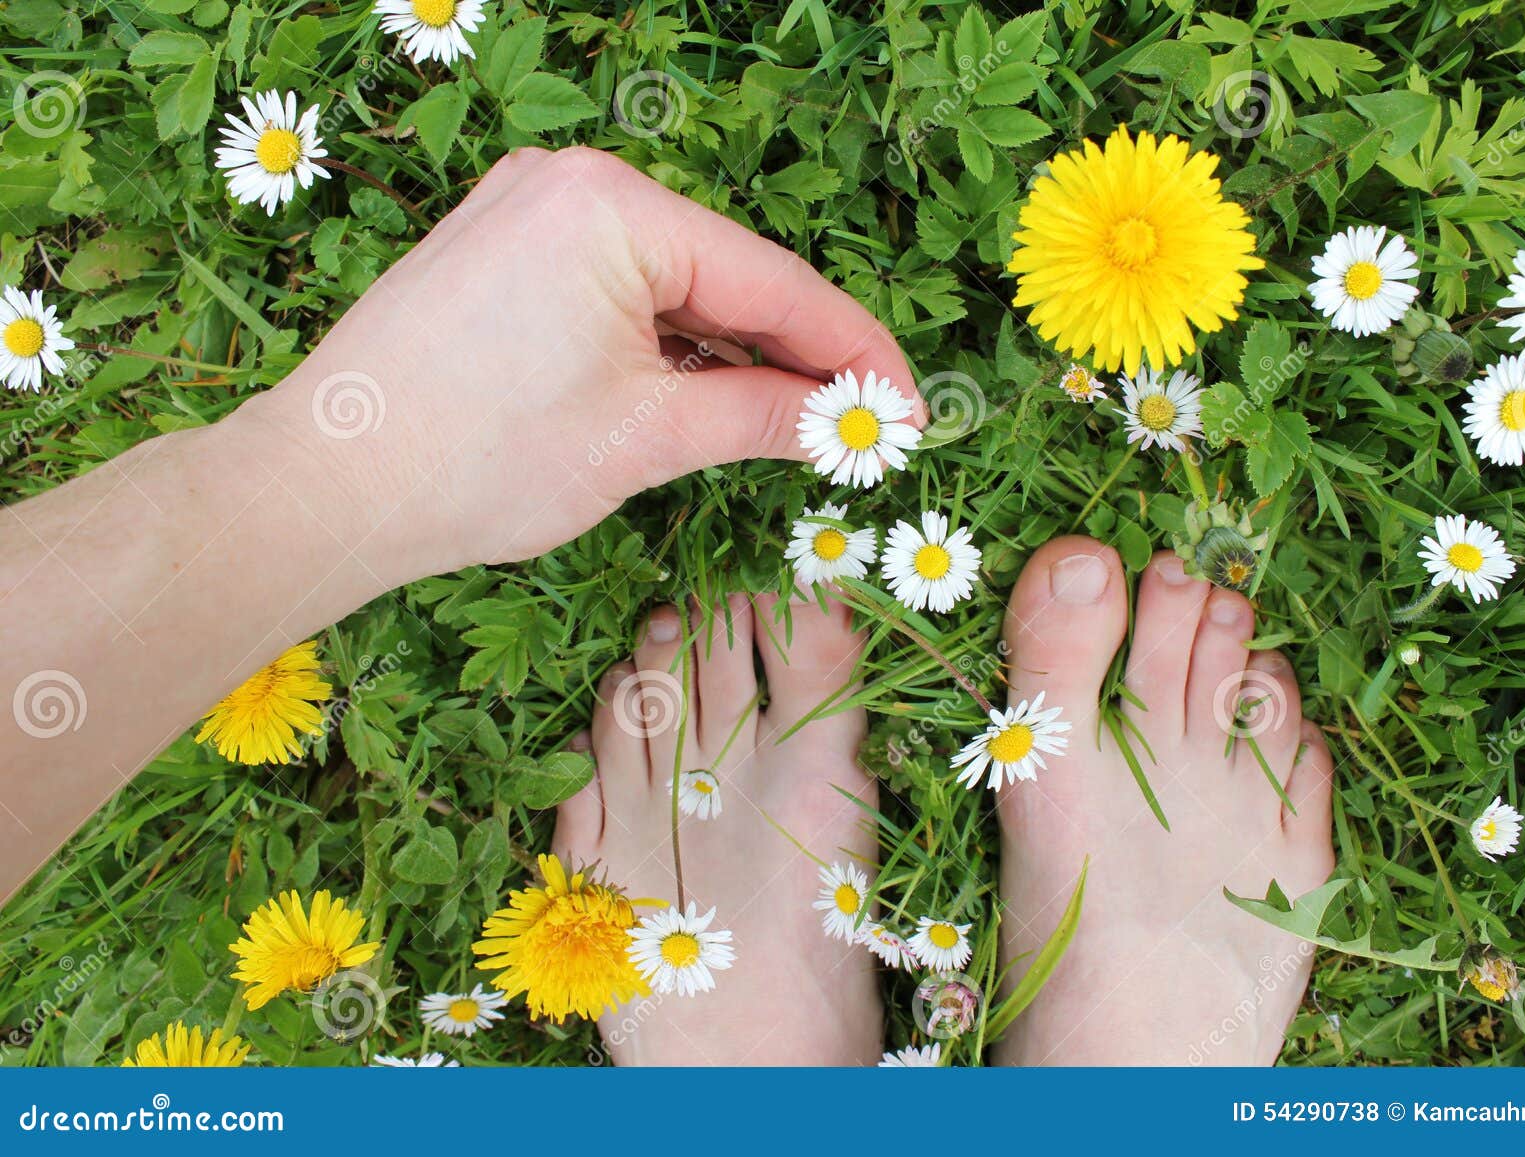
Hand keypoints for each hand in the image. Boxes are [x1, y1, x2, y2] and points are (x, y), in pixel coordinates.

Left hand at [235, 146, 917, 581]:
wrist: (325, 487)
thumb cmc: (475, 460)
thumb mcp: (648, 438)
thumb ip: (765, 416)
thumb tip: (852, 423)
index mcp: (613, 205)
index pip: (773, 282)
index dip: (854, 353)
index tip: (908, 410)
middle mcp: (571, 183)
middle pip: (727, 275)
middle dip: (796, 356)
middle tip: (864, 427)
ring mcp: (530, 212)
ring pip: (673, 286)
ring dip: (734, 355)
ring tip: (798, 426)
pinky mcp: (503, 253)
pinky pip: (618, 292)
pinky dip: (669, 345)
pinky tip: (711, 397)